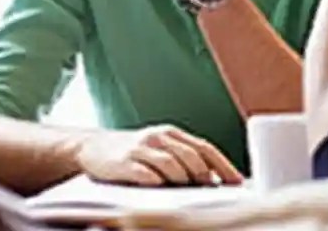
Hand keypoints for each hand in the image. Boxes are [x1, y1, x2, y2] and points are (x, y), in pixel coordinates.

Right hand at [75, 125, 242, 186]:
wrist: (89, 148)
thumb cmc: (131, 154)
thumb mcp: (158, 149)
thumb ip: (182, 159)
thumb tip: (215, 182)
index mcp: (170, 134)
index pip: (204, 148)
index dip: (223, 165)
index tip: (237, 183)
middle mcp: (157, 137)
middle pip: (190, 157)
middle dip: (204, 176)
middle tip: (212, 192)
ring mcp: (139, 149)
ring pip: (171, 166)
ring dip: (183, 181)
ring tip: (188, 194)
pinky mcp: (123, 163)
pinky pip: (145, 175)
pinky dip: (157, 183)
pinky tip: (162, 190)